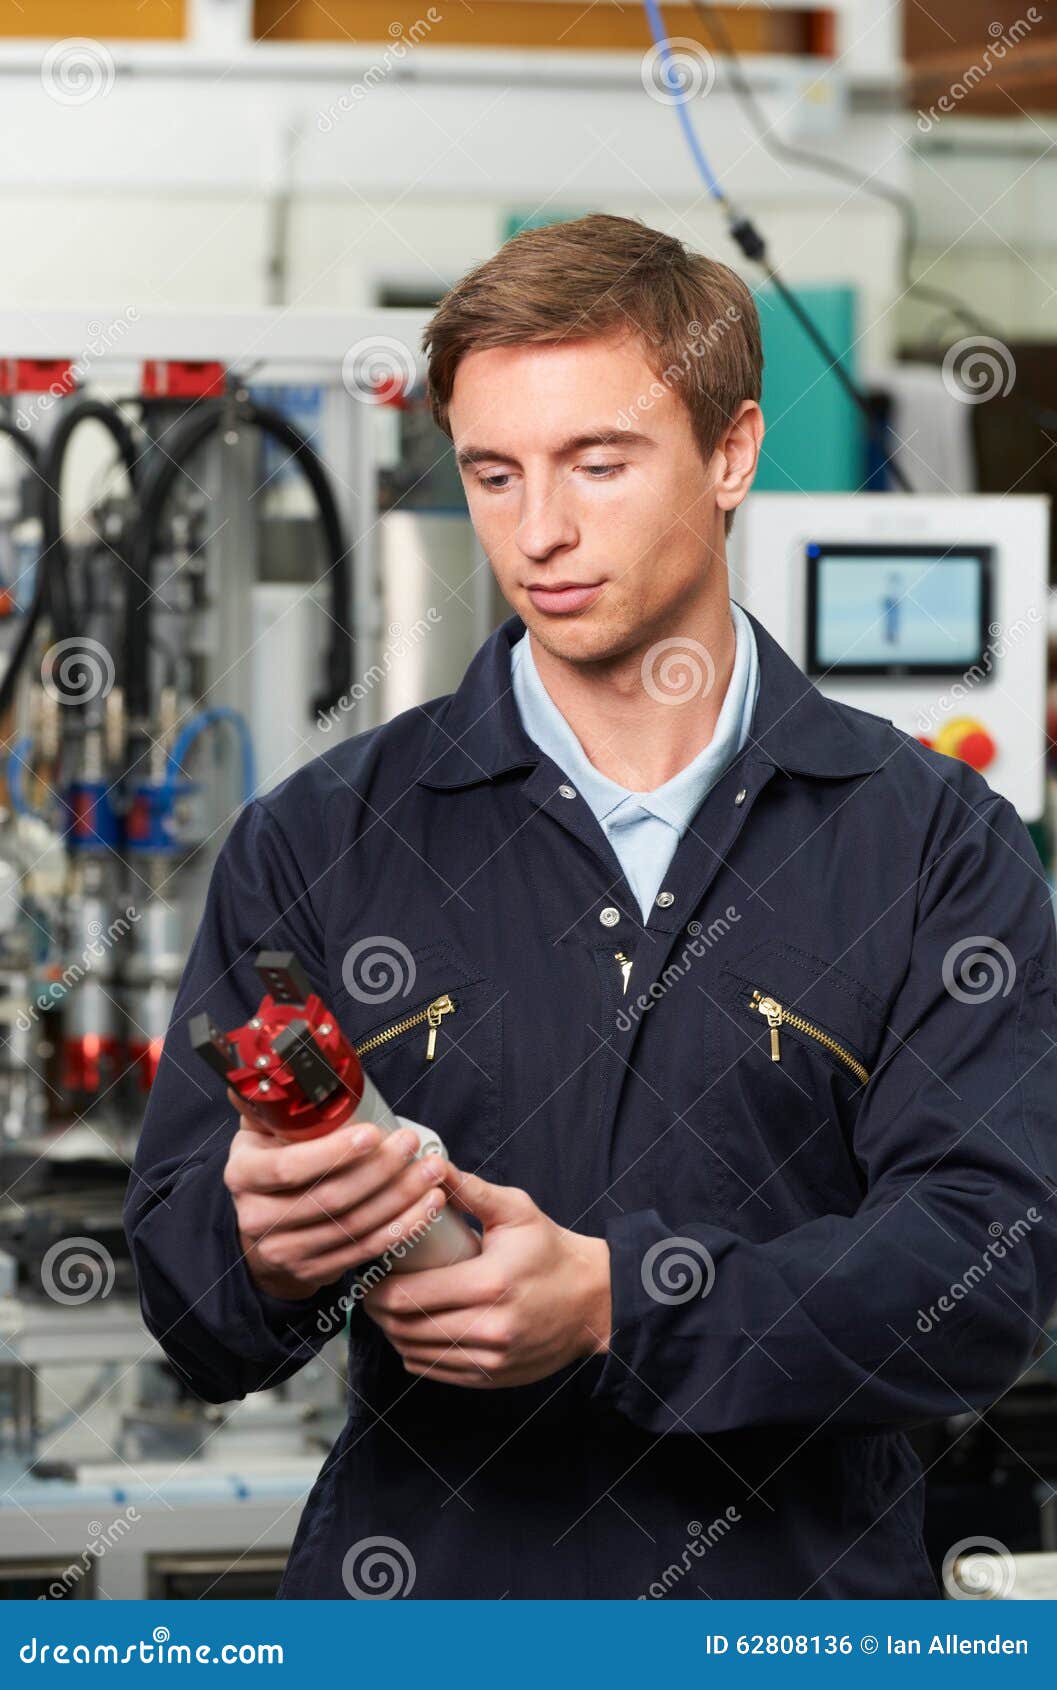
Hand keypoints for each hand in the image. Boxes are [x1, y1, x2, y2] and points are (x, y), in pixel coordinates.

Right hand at [223, 1087, 450, 1299]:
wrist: (260, 1237)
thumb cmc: (270, 1168)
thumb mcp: (258, 1133)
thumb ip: (268, 1099)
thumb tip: (275, 1054)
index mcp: (243, 1174)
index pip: (288, 1167)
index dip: (334, 1152)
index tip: (374, 1132)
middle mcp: (258, 1217)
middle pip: (329, 1198)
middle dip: (380, 1170)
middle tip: (412, 1144)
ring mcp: (285, 1251)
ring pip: (353, 1226)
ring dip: (400, 1198)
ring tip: (431, 1170)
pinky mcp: (314, 1272)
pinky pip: (365, 1250)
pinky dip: (402, 1228)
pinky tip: (428, 1206)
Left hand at [363, 1165, 610, 1386]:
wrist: (594, 1300)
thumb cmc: (551, 1250)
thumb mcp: (516, 1211)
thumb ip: (469, 1189)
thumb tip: (430, 1165)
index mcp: (490, 1283)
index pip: (409, 1296)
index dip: (375, 1288)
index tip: (365, 1272)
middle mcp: (490, 1328)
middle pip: (406, 1328)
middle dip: (376, 1311)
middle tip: (366, 1290)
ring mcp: (492, 1359)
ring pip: (416, 1354)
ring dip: (392, 1333)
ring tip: (385, 1309)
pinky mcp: (493, 1378)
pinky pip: (436, 1372)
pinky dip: (415, 1353)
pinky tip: (411, 1332)